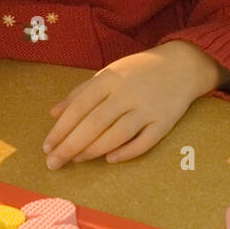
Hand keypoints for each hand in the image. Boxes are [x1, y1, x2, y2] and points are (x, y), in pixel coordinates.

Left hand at [43, 41, 224, 166]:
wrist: (182, 65)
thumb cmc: (138, 71)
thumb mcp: (108, 73)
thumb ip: (81, 93)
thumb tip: (53, 113)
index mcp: (109, 79)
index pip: (79, 107)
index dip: (61, 129)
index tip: (47, 146)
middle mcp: (127, 93)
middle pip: (94, 123)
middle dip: (70, 146)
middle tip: (53, 163)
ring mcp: (147, 108)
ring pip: (117, 134)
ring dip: (93, 150)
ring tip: (76, 160)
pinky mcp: (164, 122)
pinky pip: (145, 141)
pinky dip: (127, 152)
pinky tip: (110, 160)